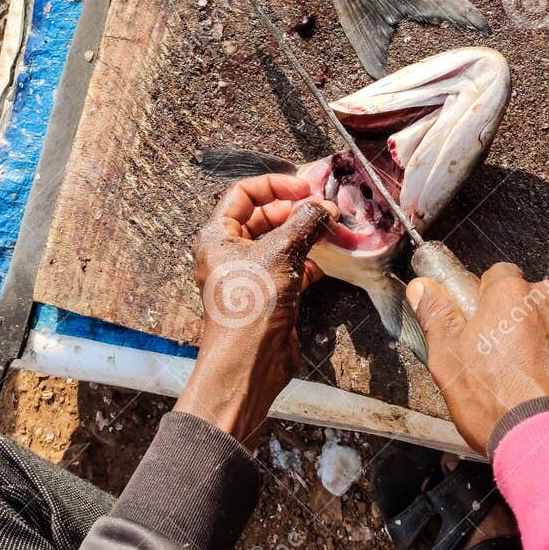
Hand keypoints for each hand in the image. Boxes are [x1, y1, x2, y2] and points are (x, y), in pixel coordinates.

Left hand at [176, 174, 337, 445]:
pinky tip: (323, 265)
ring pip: (279, 243)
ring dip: (305, 237)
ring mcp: (249, 275)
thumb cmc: (251, 308)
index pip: (243, 194)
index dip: (274, 185)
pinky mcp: (267, 295)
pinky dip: (307, 263)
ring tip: (330, 233)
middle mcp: (229, 252)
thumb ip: (304, 224)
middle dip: (295, 212)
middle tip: (324, 210)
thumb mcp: (280, 256)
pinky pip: (288, 268)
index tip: (305, 188)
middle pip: (263, 216)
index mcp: (218, 236)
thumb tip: (325, 206)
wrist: (249, 364)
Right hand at [408, 263, 548, 453]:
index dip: (485, 303)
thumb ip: (438, 318)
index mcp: (514, 294)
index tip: (479, 328)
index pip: (498, 277)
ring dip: (545, 345)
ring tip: (530, 387)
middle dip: (518, 324)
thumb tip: (424, 290)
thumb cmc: (501, 404)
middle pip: (530, 302)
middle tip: (502, 364)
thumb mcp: (449, 362)